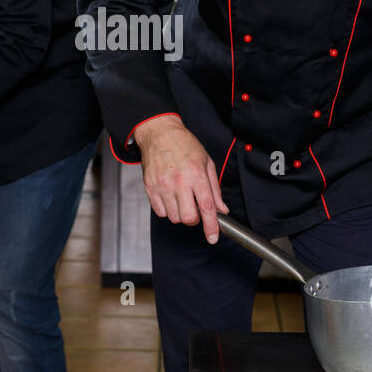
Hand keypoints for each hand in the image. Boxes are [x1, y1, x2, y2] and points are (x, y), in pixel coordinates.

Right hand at [134, 115, 228, 243]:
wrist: (159, 133)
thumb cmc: (185, 145)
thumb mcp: (207, 163)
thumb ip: (215, 189)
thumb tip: (221, 210)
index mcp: (196, 175)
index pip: (206, 207)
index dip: (212, 226)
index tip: (213, 237)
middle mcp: (179, 182)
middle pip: (188, 217)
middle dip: (194, 218)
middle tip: (195, 207)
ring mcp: (162, 185)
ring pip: (174, 217)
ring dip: (180, 213)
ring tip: (181, 198)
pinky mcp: (150, 188)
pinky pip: (160, 212)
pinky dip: (167, 209)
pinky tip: (170, 197)